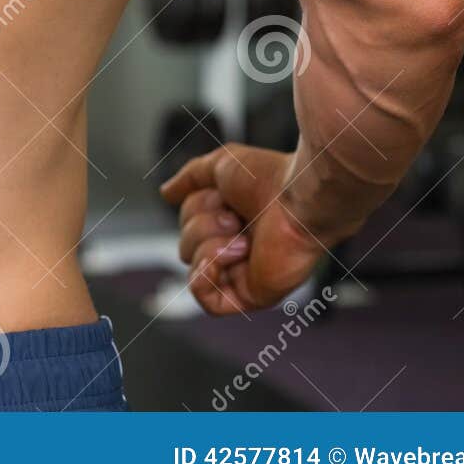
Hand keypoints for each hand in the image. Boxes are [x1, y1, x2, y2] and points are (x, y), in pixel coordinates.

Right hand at [160, 144, 324, 314]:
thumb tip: (165, 193)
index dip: (198, 206)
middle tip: (236, 217)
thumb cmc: (269, 178)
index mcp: (232, 222)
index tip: (225, 196)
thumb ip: (190, 177)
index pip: (188, 224)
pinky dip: (206, 273)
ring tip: (243, 236)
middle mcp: (237, 248)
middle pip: (186, 245)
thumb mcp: (219, 166)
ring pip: (193, 267)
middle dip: (203, 225)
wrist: (298, 199)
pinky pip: (205, 297)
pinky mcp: (250, 296)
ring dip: (211, 244)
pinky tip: (228, 254)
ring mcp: (243, 274)